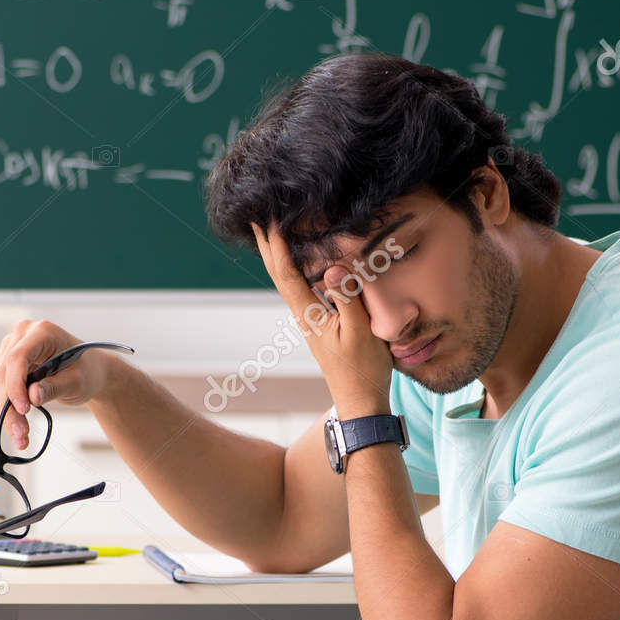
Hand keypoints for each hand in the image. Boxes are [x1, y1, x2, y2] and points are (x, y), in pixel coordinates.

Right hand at [0, 321, 116, 448]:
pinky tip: (17, 429)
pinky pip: (0, 390)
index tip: (24, 409)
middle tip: (21, 434)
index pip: (17, 357)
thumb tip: (32, 397)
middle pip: (4, 373)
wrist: (89, 371)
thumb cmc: (87, 370)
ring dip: (6, 414)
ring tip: (21, 438)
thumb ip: (55, 387)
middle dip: (10, 407)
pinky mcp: (8, 364)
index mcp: (42, 332)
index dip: (16, 385)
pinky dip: (6, 411)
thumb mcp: (77, 381)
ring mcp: (12, 349)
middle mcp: (22, 336)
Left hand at [252, 221, 392, 416]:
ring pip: (288, 281)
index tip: (268, 218)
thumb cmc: (363, 370)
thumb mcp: (360, 331)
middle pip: (279, 274)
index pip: (286, 272)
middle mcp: (303, 315)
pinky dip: (296, 269)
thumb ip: (347, 298)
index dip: (276, 244)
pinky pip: (303, 289)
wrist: (361, 402)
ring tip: (272, 232)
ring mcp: (311, 320)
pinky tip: (301, 262)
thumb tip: (333, 269)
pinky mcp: (321, 323)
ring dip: (278, 255)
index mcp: (308, 314)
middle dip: (267, 245)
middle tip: (257, 217)